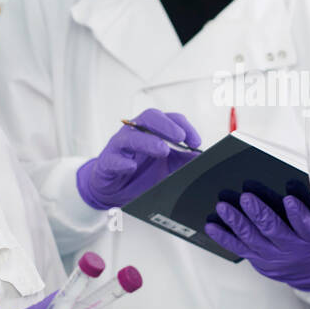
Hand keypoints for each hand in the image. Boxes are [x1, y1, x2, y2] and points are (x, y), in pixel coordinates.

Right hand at [76, 108, 200, 209]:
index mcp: (153, 130)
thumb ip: (184, 161)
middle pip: (150, 117)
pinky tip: (131, 166)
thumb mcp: (169, 167)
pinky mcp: (106, 163)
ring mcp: (119, 146)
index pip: (170, 119)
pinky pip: (112, 160)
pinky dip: (122, 163)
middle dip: (166, 126)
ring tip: (163, 150)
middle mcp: (136, 132)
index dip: (185, 127)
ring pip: (131, 137)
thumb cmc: (142, 173)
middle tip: (180, 138)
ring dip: (147, 142)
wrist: (116, 191)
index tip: (196, 142)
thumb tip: (203, 158)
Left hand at [204, 188, 309, 290]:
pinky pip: (239, 248)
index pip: (308, 228)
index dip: (299, 214)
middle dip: (260, 214)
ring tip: (224, 206)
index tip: (289, 198)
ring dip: (237, 223)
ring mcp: (273, 258)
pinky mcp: (259, 260)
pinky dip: (224, 237)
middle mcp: (292, 251)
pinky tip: (211, 224)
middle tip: (247, 196)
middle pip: (274, 232)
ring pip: (253, 240)